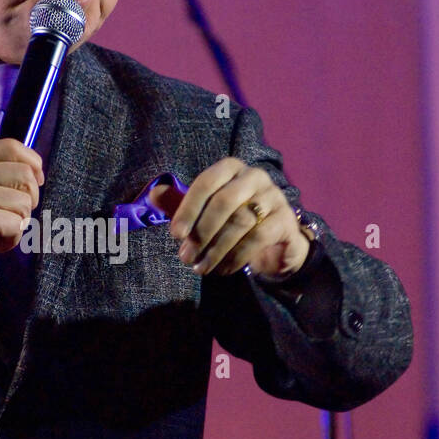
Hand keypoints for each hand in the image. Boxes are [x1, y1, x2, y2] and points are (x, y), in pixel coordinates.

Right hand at [0, 139, 43, 297]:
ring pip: (24, 202)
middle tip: (15, 215)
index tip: (37, 181)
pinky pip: (18, 225)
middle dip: (30, 198)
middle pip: (24, 174)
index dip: (32, 162)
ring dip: (20, 222)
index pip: (10, 146)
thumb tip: (35, 170)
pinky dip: (13, 239)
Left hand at [164, 157, 309, 279]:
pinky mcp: (285, 220)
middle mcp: (254, 176)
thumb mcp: (205, 210)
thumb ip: (180, 202)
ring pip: (241, 222)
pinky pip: (258, 238)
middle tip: (186, 257)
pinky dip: (236, 257)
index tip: (176, 234)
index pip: (206, 182)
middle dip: (202, 232)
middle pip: (224, 202)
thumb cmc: (233, 220)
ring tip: (201, 268)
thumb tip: (153, 194)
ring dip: (216, 249)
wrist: (275, 240)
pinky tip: (222, 269)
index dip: (188, 208)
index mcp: (231, 168)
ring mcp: (273, 196)